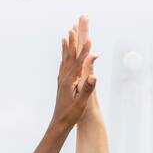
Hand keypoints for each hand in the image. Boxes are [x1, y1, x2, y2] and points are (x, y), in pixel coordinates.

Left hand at [51, 14, 98, 132]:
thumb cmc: (71, 115)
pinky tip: (64, 56)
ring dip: (66, 47)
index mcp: (69, 81)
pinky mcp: (61, 84)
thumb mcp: (81, 103)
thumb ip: (87, 88)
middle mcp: (63, 78)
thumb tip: (94, 76)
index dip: (85, 51)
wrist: (58, 124)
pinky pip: (63, 67)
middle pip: (69, 56)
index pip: (79, 63)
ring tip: (65, 36)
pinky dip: (64, 58)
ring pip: (65, 60)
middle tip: (73, 28)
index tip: (90, 39)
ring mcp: (61, 81)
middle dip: (73, 42)